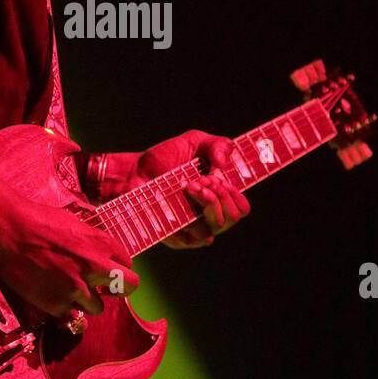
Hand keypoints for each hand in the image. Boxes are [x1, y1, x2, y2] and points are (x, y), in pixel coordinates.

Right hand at [0, 165, 138, 320]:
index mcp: (101, 243)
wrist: (10, 230)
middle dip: (120, 289)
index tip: (107, 270)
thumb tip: (96, 250)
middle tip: (106, 290)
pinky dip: (62, 308)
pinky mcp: (58, 304)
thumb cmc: (38, 219)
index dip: (117, 267)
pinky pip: (70, 315)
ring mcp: (78, 288)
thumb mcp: (73, 223)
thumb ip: (91, 241)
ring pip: (99, 308)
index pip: (128, 263)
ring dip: (87, 302)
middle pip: (129, 286)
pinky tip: (50, 295)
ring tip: (69, 292)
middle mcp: (96, 266)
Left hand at [134, 130, 250, 249]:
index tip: (220, 176)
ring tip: (191, 185)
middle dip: (223, 193)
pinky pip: (197, 236)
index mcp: (217, 196)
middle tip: (204, 179)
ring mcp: (192, 227)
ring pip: (218, 224)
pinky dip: (195, 213)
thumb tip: (224, 164)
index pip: (242, 207)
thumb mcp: (194, 141)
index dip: (236, 193)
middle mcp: (207, 214)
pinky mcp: (177, 237)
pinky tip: (185, 194)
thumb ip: (218, 145)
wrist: (135, 168)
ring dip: (210, 200)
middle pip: (233, 217)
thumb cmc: (164, 157)